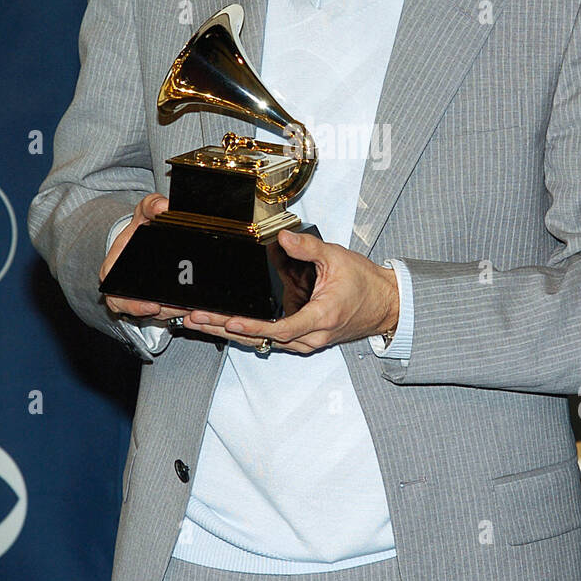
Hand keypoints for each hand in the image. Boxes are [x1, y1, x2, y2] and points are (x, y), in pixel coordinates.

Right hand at [100, 193, 186, 323]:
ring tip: (190, 306)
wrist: (149, 234)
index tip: (152, 305)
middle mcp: (124, 286)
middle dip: (159, 311)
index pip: (115, 294)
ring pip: (155, 313)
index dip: (131, 305)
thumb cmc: (143, 225)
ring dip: (172, 312)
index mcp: (113, 269)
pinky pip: (166, 312)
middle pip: (138, 310)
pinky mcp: (157, 300)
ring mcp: (140, 295)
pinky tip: (192, 306)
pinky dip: (178, 310)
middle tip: (178, 307)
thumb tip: (163, 206)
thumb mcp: (144, 212)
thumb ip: (151, 205)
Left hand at [179, 229, 399, 353]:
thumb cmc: (365, 284)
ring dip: (229, 333)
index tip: (231, 322)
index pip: (282, 328)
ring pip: (263, 342)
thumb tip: (284, 238)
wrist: (385, 305)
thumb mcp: (338, 258)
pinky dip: (245, 332)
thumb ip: (309, 249)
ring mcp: (306, 341)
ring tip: (198, 322)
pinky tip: (222, 326)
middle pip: (262, 339)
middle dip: (225, 329)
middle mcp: (311, 336)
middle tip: (194, 319)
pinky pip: (270, 339)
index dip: (254, 327)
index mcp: (320, 318)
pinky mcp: (303, 339)